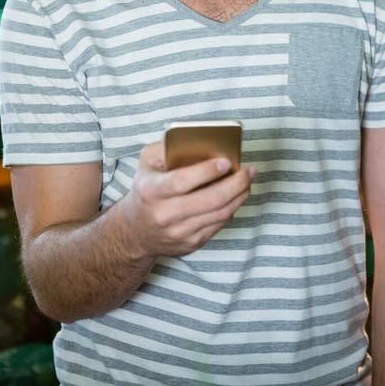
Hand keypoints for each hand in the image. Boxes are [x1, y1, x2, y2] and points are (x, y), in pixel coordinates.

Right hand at [121, 141, 255, 259]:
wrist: (135, 231)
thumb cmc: (146, 189)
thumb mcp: (146, 164)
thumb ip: (166, 149)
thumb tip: (198, 141)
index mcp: (151, 191)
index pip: (181, 182)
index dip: (206, 172)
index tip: (226, 162)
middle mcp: (164, 215)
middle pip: (209, 200)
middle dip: (235, 184)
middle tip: (248, 170)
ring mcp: (178, 233)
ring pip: (219, 214)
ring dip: (239, 196)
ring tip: (248, 180)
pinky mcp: (190, 244)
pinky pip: (218, 225)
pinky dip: (231, 208)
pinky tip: (237, 196)